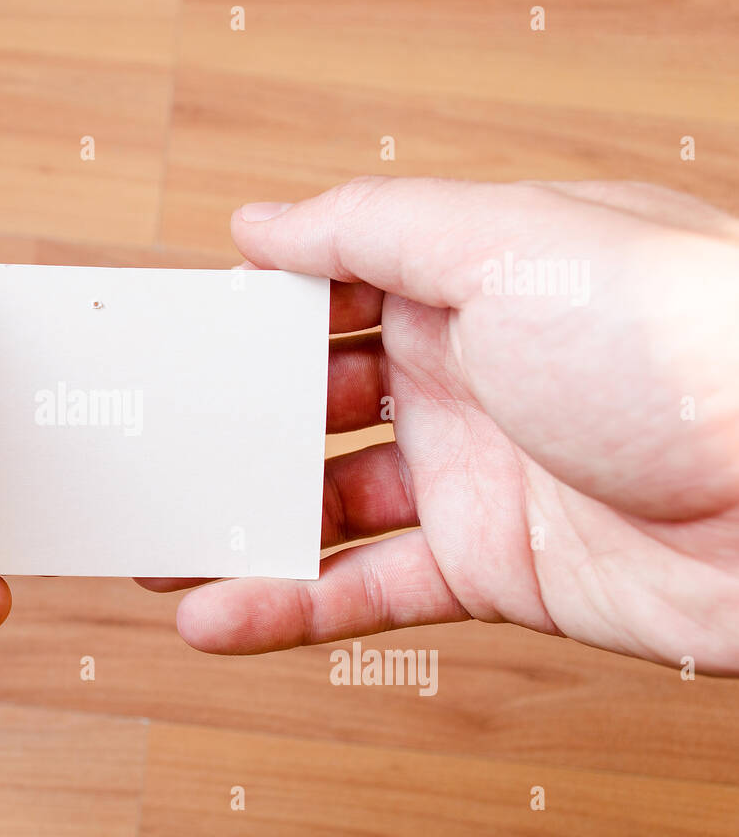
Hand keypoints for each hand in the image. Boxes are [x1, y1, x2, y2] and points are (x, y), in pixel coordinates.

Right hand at [142, 177, 738, 674]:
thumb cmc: (680, 336)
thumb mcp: (505, 240)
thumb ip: (367, 226)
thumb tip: (259, 222)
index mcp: (466, 281)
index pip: (328, 291)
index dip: (252, 317)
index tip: (182, 343)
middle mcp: (464, 376)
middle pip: (313, 406)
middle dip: (232, 430)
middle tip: (155, 451)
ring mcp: (472, 478)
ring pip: (325, 508)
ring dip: (241, 530)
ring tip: (159, 546)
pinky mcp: (488, 569)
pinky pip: (365, 590)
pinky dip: (288, 609)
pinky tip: (220, 614)